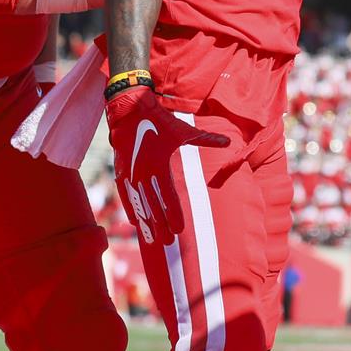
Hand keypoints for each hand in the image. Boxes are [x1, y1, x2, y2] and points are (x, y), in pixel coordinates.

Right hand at [104, 87, 228, 245]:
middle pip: (153, 206)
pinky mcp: (120, 171)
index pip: (168, 197)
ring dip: (146, 223)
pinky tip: (136, 224)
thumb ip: (207, 139)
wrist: (129, 109)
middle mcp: (143, 173)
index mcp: (159, 165)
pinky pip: (125, 196)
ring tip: (153, 239)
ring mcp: (129, 173)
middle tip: (168, 242)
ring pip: (139, 205)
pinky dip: (130, 210)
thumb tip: (230, 143)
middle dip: (161, 225)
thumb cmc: (159, 120)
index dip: (174, 215)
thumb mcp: (184, 130)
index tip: (180, 231)